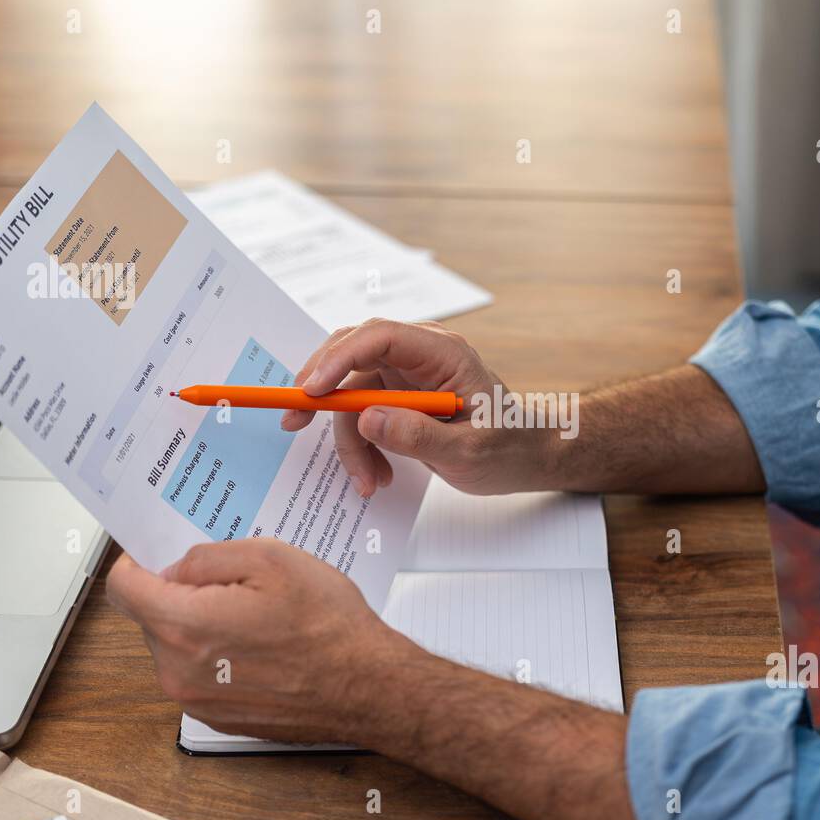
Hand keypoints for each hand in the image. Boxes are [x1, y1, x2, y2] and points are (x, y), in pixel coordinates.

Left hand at [106, 538, 419, 743]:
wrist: (368, 688)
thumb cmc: (328, 626)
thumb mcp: (271, 559)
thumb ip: (207, 558)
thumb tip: (178, 567)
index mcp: (183, 626)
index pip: (123, 588)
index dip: (139, 561)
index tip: (157, 553)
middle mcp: (178, 672)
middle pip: (152, 617)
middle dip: (181, 593)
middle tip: (233, 581)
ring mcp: (198, 701)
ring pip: (177, 646)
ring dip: (202, 625)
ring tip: (257, 614)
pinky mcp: (219, 717)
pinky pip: (200, 674)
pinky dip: (220, 655)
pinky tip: (263, 644)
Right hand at [281, 318, 552, 495]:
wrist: (526, 457)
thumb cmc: (509, 448)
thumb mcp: (468, 451)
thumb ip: (418, 435)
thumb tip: (367, 418)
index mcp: (442, 352)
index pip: (379, 336)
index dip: (339, 357)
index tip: (311, 391)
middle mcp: (419, 355)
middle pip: (351, 354)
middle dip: (321, 390)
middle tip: (294, 422)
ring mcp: (406, 375)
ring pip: (351, 394)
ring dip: (349, 440)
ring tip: (368, 483)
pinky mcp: (398, 397)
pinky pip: (361, 415)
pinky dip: (361, 446)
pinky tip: (378, 476)